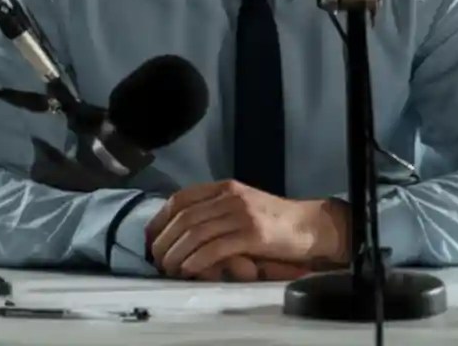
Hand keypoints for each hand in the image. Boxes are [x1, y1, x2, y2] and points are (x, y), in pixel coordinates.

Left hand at [145, 180, 348, 278]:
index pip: (180, 199)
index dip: (159, 220)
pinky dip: (196, 260)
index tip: (149, 240)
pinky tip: (188, 270)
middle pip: (183, 218)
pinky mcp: (253, 235)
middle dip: (164, 241)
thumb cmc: (272, 221)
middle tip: (157, 261)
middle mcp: (230, 196)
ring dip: (176, 254)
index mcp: (224, 187)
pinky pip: (214, 248)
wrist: (308, 225)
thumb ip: (214, 210)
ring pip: (195, 233)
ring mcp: (242, 214)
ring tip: (170, 269)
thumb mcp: (240, 205)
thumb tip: (178, 231)